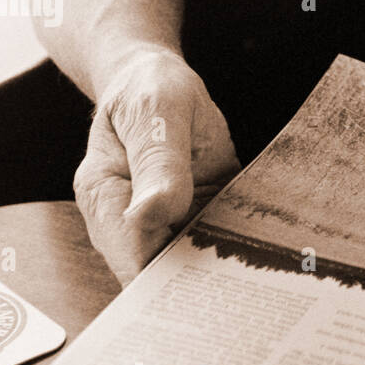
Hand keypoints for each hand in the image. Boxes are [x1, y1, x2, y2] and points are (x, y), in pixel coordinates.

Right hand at [73, 48, 239, 284]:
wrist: (156, 81)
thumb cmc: (150, 90)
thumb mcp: (159, 110)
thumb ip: (158, 161)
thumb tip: (151, 215)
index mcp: (104, 195)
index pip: (131, 254)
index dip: (166, 277)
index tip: (206, 283)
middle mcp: (124, 219)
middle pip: (157, 270)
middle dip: (196, 279)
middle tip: (242, 281)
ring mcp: (155, 222)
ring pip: (185, 263)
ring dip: (218, 267)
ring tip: (255, 269)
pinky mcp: (186, 216)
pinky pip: (208, 241)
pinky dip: (232, 244)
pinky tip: (260, 244)